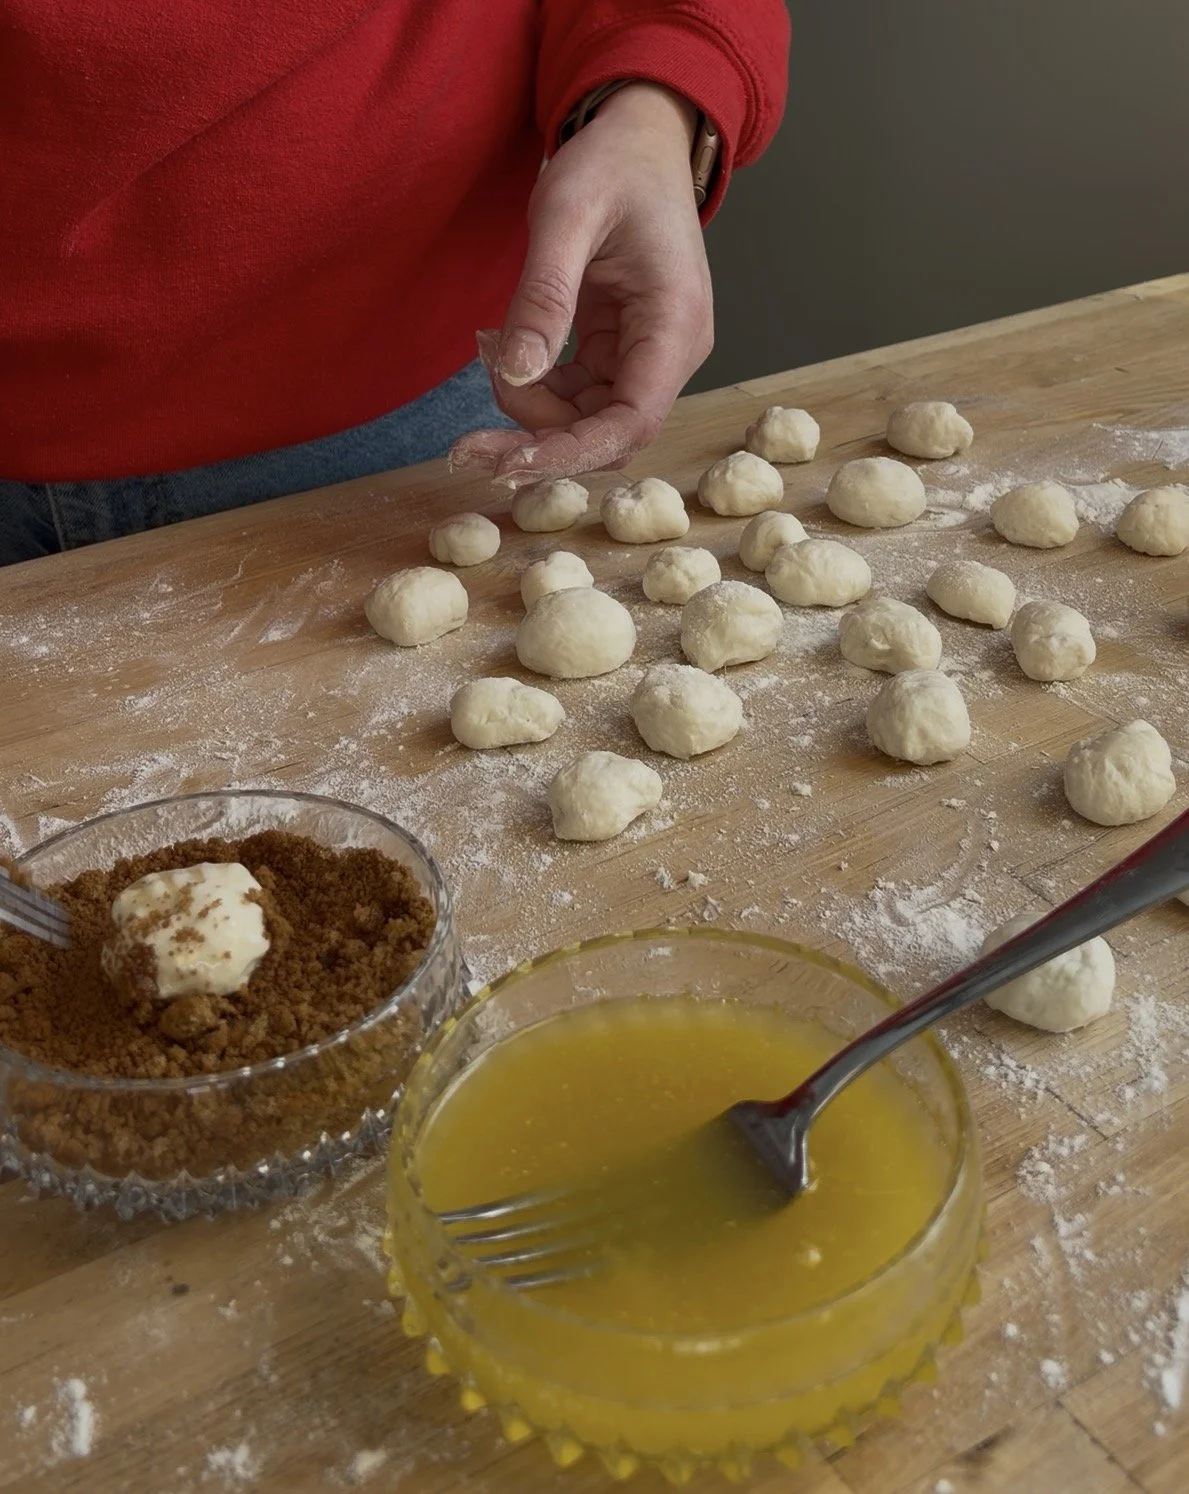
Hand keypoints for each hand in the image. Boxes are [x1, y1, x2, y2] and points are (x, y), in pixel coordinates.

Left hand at [449, 83, 712, 487]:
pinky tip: (503, 349)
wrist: (641, 137)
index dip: (572, 453)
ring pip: (585, 422)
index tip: (510, 465)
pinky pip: (575, 397)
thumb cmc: (614, 162)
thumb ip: (543, 296)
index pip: (632, 422)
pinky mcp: (618, 354)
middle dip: (538, 442)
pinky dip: (534, 388)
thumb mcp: (566, 214)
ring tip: (486, 349)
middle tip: (466, 446)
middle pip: (605, 434)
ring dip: (529, 413)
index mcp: (675, 325)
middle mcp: (669, 354)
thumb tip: (517, 374)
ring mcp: (646, 358)